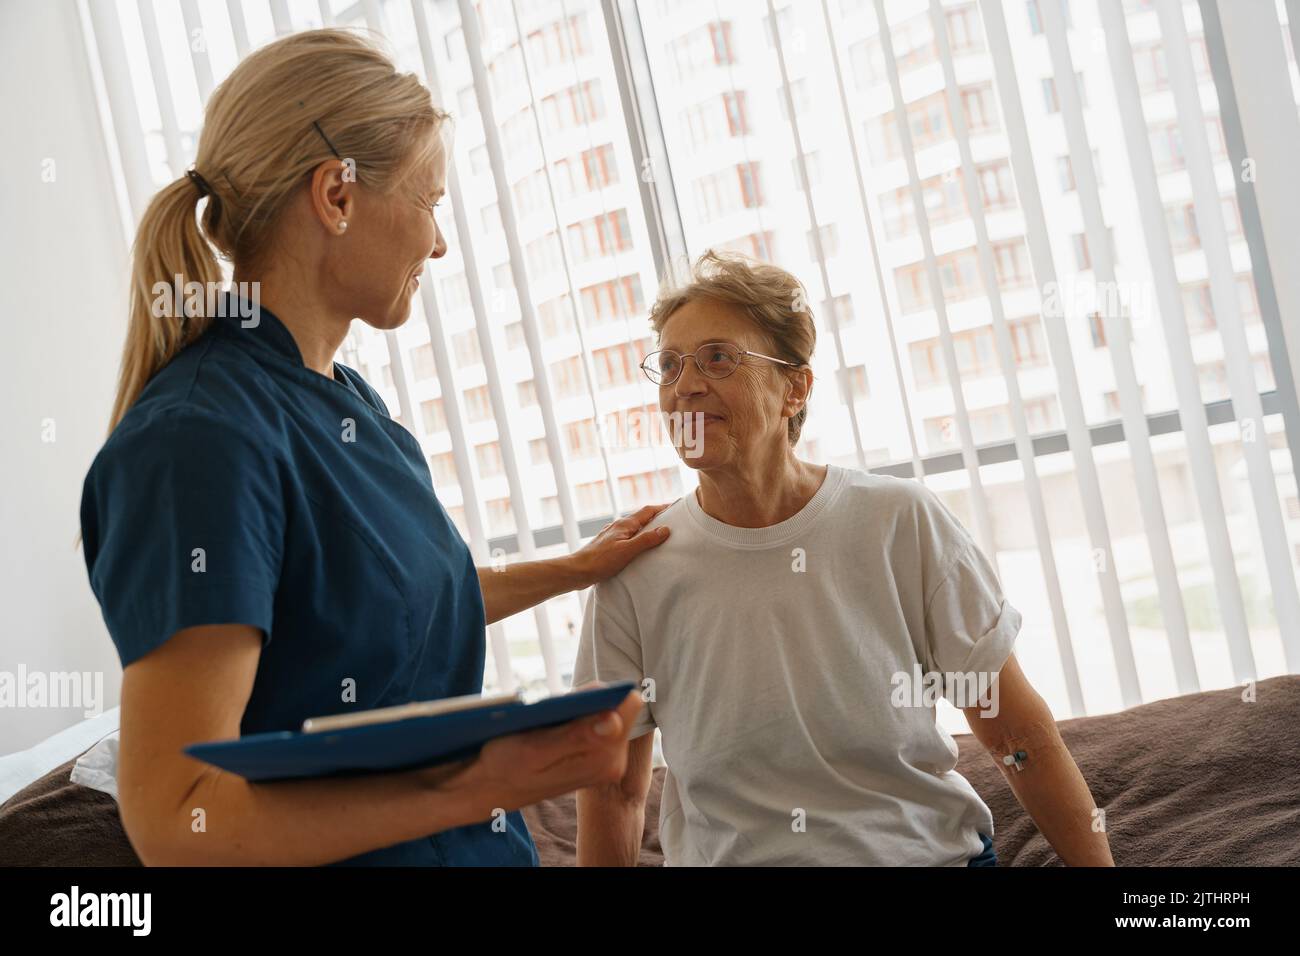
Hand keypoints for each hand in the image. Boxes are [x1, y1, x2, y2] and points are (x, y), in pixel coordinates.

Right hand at [436, 689, 644, 821]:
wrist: (492, 786)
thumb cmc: (506, 766)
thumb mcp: (535, 749)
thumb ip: (577, 736)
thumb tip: (614, 719)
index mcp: (602, 760)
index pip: (626, 706)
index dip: (602, 693)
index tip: (573, 700)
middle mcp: (612, 762)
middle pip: (617, 706)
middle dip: (587, 701)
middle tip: (553, 715)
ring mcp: (606, 760)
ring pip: (605, 710)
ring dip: (579, 708)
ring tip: (550, 723)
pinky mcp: (596, 755)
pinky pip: (595, 719)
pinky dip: (574, 715)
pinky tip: (552, 726)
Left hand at [567, 503, 671, 587]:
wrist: (577, 571)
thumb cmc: (600, 561)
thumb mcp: (627, 551)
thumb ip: (646, 540)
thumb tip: (666, 529)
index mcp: (624, 524)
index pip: (647, 510)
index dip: (662, 508)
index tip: (676, 507)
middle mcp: (618, 526)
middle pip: (641, 517)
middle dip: (656, 517)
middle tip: (672, 520)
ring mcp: (612, 535)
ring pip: (633, 527)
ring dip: (646, 528)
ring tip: (658, 534)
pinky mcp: (608, 545)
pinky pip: (627, 537)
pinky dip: (637, 538)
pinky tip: (638, 547)